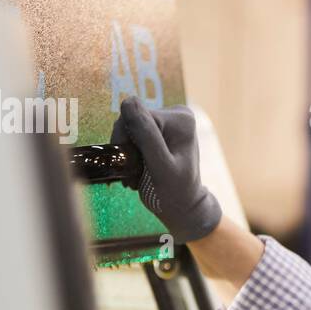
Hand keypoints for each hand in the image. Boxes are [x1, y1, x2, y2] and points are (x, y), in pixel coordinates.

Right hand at [110, 96, 221, 243]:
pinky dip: (131, 154)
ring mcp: (168, 121)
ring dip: (127, 154)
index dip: (126, 141)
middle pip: (131, 121)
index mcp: (181, 119)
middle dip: (126, 149)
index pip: (136, 116)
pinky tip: (138, 171)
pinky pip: (133, 135)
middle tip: (132, 175)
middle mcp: (177, 114)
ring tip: (135, 176)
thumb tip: (128, 102)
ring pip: (129, 129)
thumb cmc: (175, 192)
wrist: (184, 207)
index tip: (131, 166)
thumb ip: (146, 134)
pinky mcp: (160, 130)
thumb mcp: (160, 166)